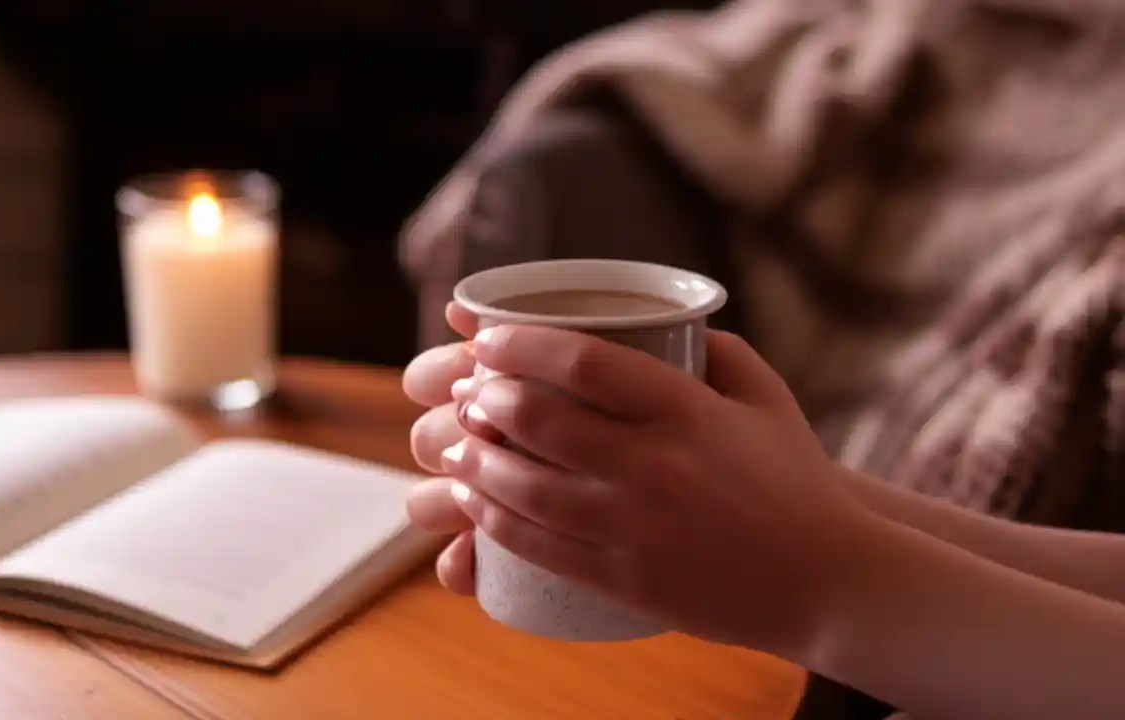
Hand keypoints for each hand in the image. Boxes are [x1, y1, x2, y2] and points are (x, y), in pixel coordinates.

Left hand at [404, 303, 873, 654]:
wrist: (829, 580)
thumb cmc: (798, 482)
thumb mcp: (767, 399)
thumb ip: (718, 351)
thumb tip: (668, 320)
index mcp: (688, 411)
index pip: (582, 362)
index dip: (520, 345)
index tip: (487, 339)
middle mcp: (656, 464)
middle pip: (539, 420)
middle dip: (486, 399)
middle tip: (466, 393)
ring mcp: (635, 525)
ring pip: (525, 487)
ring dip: (474, 461)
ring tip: (453, 447)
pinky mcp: (625, 578)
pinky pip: (538, 546)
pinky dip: (493, 520)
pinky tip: (472, 502)